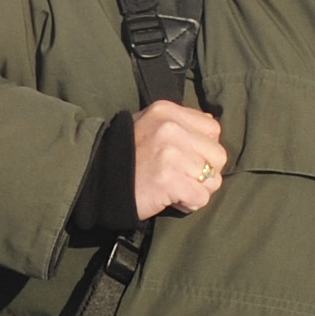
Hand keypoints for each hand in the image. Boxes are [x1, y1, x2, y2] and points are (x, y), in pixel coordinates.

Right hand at [127, 99, 228, 218]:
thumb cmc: (126, 156)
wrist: (97, 181)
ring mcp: (170, 154)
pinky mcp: (169, 180)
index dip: (204, 150)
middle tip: (181, 179)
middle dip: (205, 173)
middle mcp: (170, 128)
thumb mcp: (149, 125)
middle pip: (218, 156)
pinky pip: (201, 198)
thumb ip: (180, 123)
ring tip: (174, 189)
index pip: (213, 129)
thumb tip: (211, 125)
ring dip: (196, 190)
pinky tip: (171, 199)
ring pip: (213, 180)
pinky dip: (189, 204)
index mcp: (167, 111)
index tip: (185, 160)